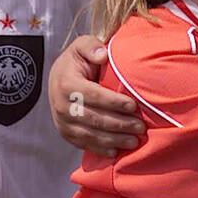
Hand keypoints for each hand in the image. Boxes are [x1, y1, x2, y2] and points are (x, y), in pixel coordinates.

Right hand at [48, 35, 144, 155]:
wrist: (57, 78)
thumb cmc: (77, 61)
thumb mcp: (82, 46)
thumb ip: (91, 46)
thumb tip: (102, 54)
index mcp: (66, 84)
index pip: (93, 95)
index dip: (114, 102)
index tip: (133, 106)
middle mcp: (61, 105)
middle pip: (94, 119)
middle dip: (119, 124)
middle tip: (140, 127)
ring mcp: (62, 122)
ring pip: (90, 135)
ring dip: (113, 140)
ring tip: (134, 141)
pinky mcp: (65, 133)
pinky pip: (83, 144)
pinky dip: (100, 149)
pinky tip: (116, 151)